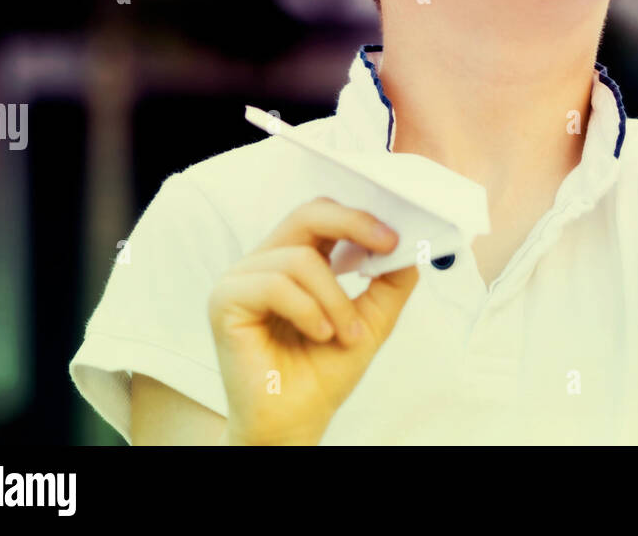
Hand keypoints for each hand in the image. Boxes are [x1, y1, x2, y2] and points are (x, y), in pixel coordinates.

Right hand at [208, 197, 418, 444]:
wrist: (294, 422)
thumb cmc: (322, 373)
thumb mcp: (371, 320)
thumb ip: (390, 280)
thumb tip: (412, 244)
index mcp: (296, 258)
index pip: (325, 214)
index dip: (360, 217)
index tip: (396, 236)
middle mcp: (266, 261)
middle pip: (308, 215)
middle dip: (353, 224)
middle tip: (387, 246)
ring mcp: (242, 278)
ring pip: (300, 258)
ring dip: (335, 298)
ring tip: (346, 333)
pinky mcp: (225, 301)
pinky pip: (276, 285)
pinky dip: (308, 311)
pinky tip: (319, 334)